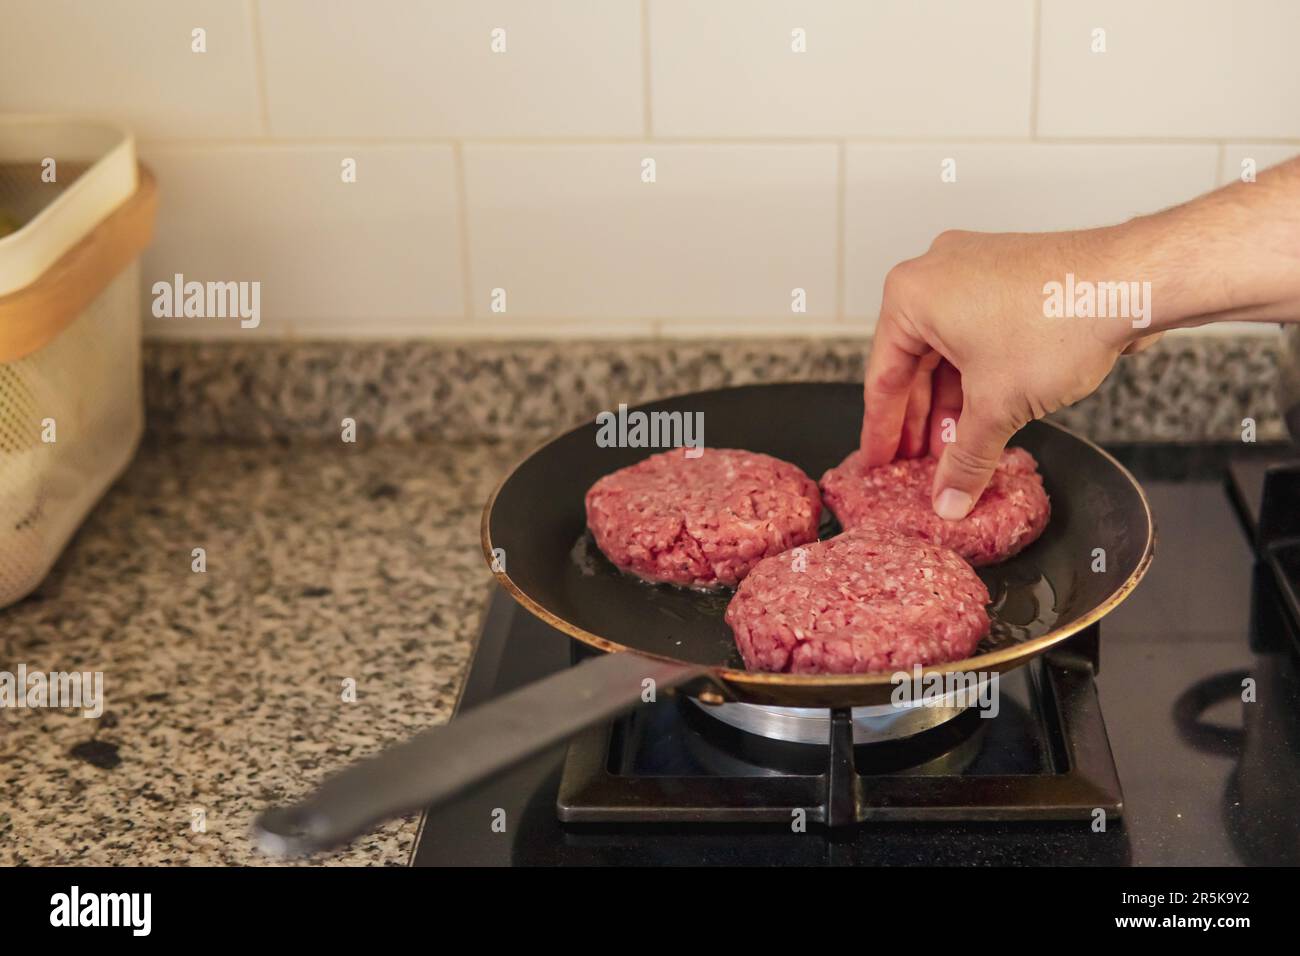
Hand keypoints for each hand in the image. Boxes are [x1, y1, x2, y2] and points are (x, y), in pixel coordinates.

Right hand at [861, 228, 1138, 519]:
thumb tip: (949, 497)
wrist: (1131, 281)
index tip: (878, 462)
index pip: (882, 379)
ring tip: (954, 450)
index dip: (882, 432)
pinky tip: (985, 417)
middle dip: (921, 422)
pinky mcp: (1009, 278)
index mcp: (910, 296)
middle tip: (915, 465)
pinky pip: (978, 336)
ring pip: (948, 352)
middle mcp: (935, 275)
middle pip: (914, 365)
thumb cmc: (1058, 319)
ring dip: (951, 405)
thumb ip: (965, 459)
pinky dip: (977, 378)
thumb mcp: (998, 407)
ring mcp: (974, 271)